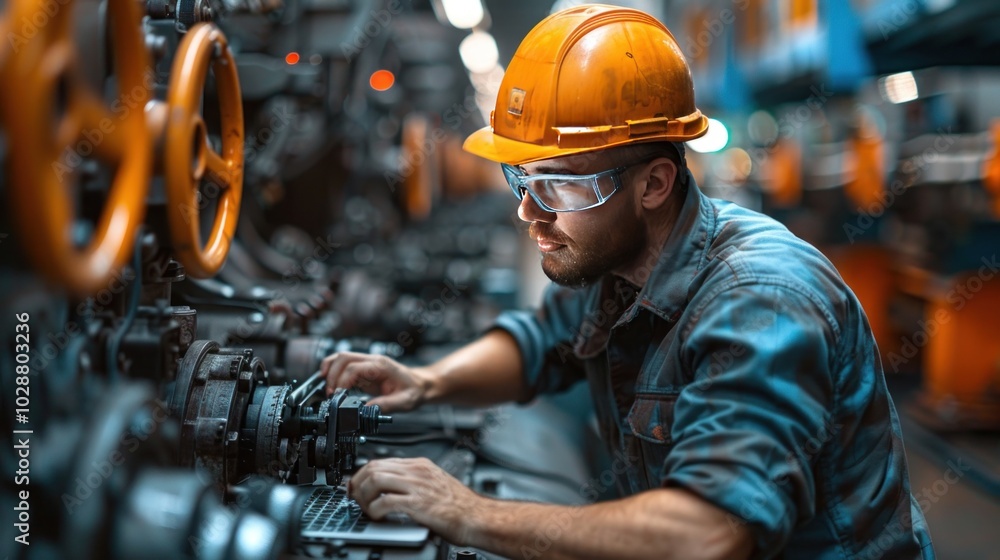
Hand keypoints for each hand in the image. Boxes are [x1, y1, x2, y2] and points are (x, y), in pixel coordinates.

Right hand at [320, 352, 433, 411]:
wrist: (420, 385)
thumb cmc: (413, 391)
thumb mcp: (404, 402)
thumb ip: (386, 405)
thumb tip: (366, 410)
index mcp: (381, 366)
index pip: (354, 368)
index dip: (342, 381)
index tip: (339, 396)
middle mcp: (372, 360)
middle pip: (343, 358)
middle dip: (333, 375)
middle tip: (331, 394)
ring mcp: (367, 362)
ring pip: (340, 357)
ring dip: (330, 371)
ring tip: (328, 388)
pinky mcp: (363, 368)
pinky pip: (343, 364)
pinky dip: (333, 371)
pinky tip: (331, 383)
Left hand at [348, 457, 483, 545]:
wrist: (478, 517)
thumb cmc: (461, 506)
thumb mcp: (436, 483)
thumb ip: (415, 482)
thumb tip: (391, 490)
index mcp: (421, 465)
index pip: (382, 461)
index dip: (362, 474)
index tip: (356, 486)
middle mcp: (417, 472)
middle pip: (374, 467)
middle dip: (358, 484)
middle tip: (354, 498)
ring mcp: (417, 486)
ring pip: (375, 480)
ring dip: (363, 497)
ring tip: (365, 509)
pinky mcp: (417, 504)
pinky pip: (385, 502)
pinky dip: (374, 510)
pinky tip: (377, 517)